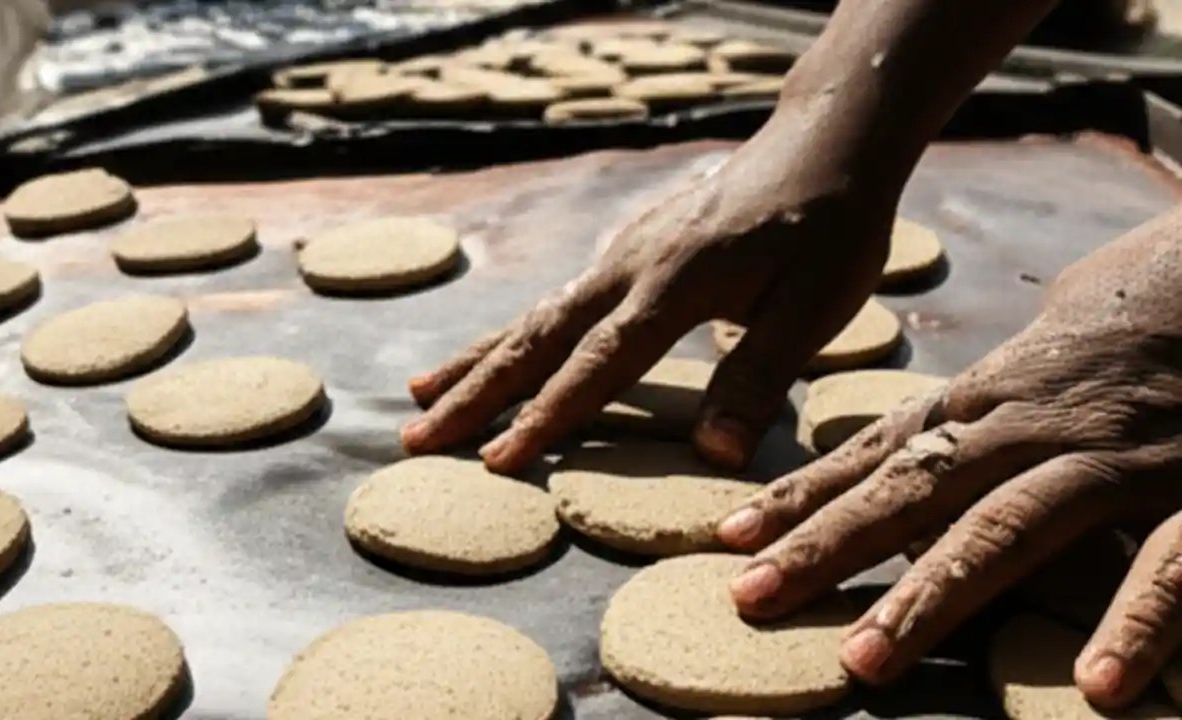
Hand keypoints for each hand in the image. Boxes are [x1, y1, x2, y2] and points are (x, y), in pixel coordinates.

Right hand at [402, 124, 902, 473]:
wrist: (823, 141)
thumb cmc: (829, 225)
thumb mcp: (815, 306)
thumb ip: (758, 378)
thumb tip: (715, 456)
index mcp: (672, 284)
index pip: (597, 364)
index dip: (547, 417)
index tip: (498, 463)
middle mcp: (629, 266)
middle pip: (537, 337)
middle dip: (475, 392)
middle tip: (417, 438)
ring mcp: (621, 253)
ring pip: (532, 314)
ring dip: (476, 361)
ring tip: (420, 396)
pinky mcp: (626, 249)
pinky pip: (554, 300)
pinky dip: (512, 333)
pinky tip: (493, 353)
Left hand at [718, 210, 1181, 708]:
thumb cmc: (1151, 292)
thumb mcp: (1053, 327)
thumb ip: (995, 378)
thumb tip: (945, 404)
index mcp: (993, 392)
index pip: (877, 451)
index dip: (801, 497)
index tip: (732, 539)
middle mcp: (1032, 424)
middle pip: (907, 492)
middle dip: (822, 547)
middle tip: (747, 597)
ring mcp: (1111, 456)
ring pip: (1001, 530)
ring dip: (927, 598)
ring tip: (862, 661)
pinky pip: (1169, 565)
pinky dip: (1134, 623)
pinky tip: (1097, 686)